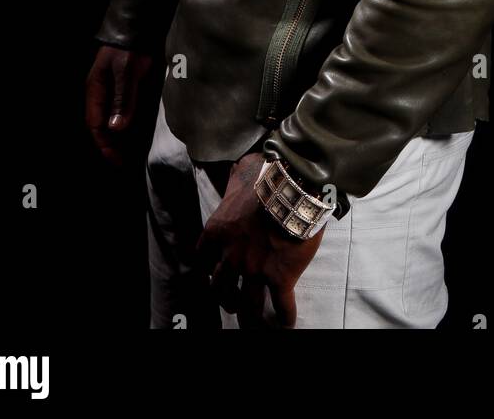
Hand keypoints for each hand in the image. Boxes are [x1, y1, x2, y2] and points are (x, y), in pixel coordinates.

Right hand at [85, 44, 152, 164]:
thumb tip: (115, 128)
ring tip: (126, 153)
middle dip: (109, 144)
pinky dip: (123, 125)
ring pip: (109, 120)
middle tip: (122, 161)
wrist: (138, 30)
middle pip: (100, 125)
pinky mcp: (122, 88)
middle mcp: (100, 93)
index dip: (104, 144)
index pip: (95, 124)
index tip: (115, 160)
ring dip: (116, 137)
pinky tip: (131, 134)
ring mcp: (110, 91)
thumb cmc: (129, 50)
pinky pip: (119, 112)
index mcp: (95, 90)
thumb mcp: (126, 74)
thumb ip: (122, 99)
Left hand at [195, 152, 323, 328]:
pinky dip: (285, 318)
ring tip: (254, 323)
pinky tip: (286, 325)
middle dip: (226, 298)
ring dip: (249, 317)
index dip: (205, 270)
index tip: (209, 274)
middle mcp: (231, 257)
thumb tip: (237, 169)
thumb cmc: (266, 178)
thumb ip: (235, 177)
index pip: (201, 260)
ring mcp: (255, 271)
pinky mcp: (280, 278)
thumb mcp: (242, 172)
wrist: (292, 189)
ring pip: (248, 306)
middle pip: (220, 290)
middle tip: (232, 302)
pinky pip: (282, 307)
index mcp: (217, 233)